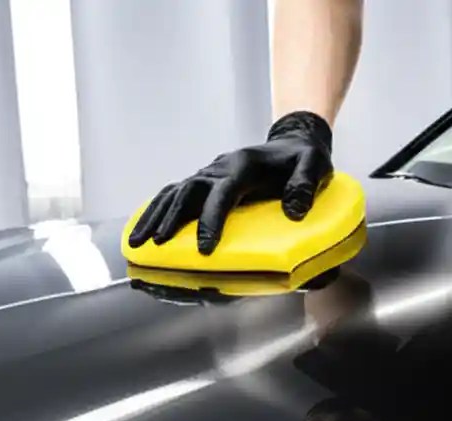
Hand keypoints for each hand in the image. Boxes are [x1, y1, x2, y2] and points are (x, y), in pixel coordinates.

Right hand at [127, 111, 333, 254]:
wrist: (293, 141)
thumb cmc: (303, 159)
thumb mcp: (314, 166)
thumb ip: (305, 185)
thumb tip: (294, 213)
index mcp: (243, 165)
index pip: (221, 193)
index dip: (210, 220)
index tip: (204, 248)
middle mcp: (220, 167)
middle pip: (188, 191)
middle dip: (171, 219)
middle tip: (158, 244)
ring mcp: (210, 173)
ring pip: (175, 192)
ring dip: (155, 216)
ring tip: (137, 242)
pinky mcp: (206, 181)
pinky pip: (176, 193)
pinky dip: (157, 209)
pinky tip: (144, 228)